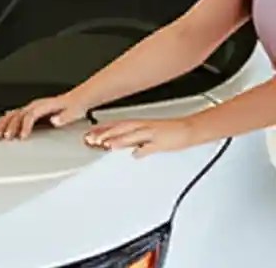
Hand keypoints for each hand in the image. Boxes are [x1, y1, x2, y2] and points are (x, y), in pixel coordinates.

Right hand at [0, 91, 88, 140]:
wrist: (75, 100)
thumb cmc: (73, 107)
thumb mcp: (73, 112)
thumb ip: (63, 117)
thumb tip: (54, 120)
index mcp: (44, 105)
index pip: (30, 115)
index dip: (24, 126)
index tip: (22, 137)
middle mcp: (35, 106)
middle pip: (17, 114)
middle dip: (9, 126)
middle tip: (4, 138)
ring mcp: (30, 108)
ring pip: (12, 114)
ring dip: (3, 124)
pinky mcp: (29, 111)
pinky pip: (12, 115)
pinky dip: (4, 122)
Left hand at [83, 118, 197, 156]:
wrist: (190, 129)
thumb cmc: (171, 131)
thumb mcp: (148, 135)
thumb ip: (135, 141)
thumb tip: (125, 148)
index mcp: (139, 124)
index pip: (116, 125)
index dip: (102, 129)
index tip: (89, 134)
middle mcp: (143, 126)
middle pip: (121, 128)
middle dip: (106, 133)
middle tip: (92, 139)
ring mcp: (153, 133)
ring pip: (133, 134)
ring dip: (119, 139)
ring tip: (106, 144)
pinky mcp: (163, 142)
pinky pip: (152, 146)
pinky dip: (143, 149)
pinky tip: (135, 155)